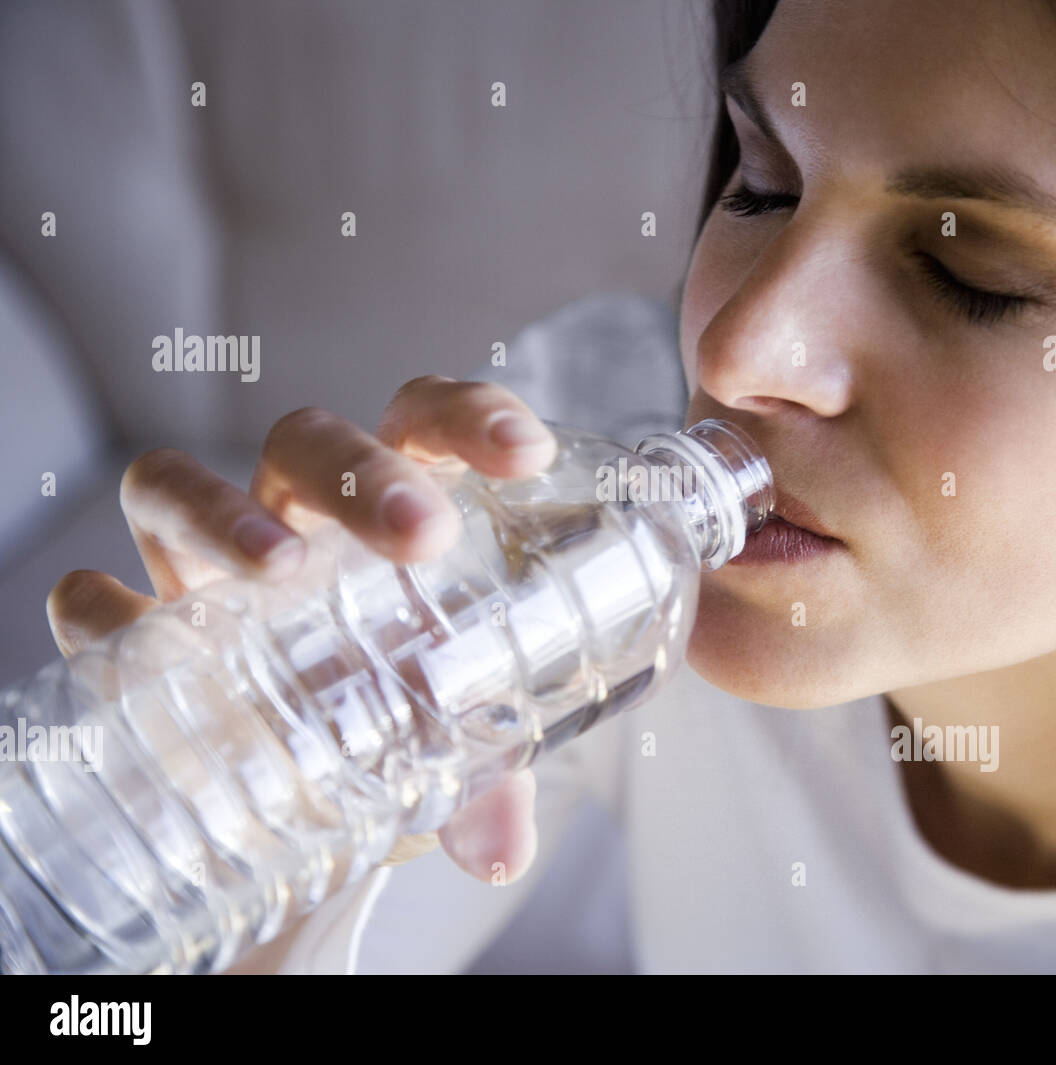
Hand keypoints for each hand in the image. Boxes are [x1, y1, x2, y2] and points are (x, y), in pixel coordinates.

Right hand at [45, 377, 557, 965]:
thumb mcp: (448, 745)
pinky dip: (102, 611)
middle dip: (361, 473)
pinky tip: (134, 639)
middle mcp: (293, 521)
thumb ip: (486, 783)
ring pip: (179, 489)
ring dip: (225, 516)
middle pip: (306, 445)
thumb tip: (499, 850)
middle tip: (422, 534)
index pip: (423, 425)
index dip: (469, 418)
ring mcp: (204, 567)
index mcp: (389, 512)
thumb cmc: (391, 717)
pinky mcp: (135, 633)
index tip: (524, 454)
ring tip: (281, 567)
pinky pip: (91, 603)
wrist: (303, 779)